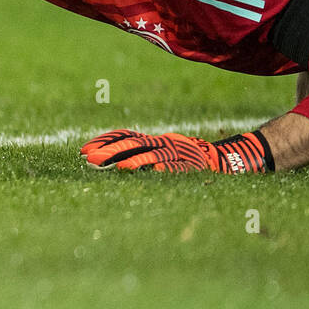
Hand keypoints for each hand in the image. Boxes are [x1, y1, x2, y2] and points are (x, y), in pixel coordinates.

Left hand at [80, 129, 271, 172]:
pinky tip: (151, 172)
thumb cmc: (187, 158)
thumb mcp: (163, 150)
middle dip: (108, 151)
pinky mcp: (190, 166)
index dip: (103, 141)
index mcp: (154, 140)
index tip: (83, 150)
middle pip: (131, 144)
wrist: (225, 160)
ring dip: (132, 161)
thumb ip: (141, 151)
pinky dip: (163, 168)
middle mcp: (162, 143)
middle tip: (88, 160)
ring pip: (151, 156)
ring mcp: (176, 154)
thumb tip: (109, 160)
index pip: (124, 136)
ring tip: (115, 168)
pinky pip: (175, 167)